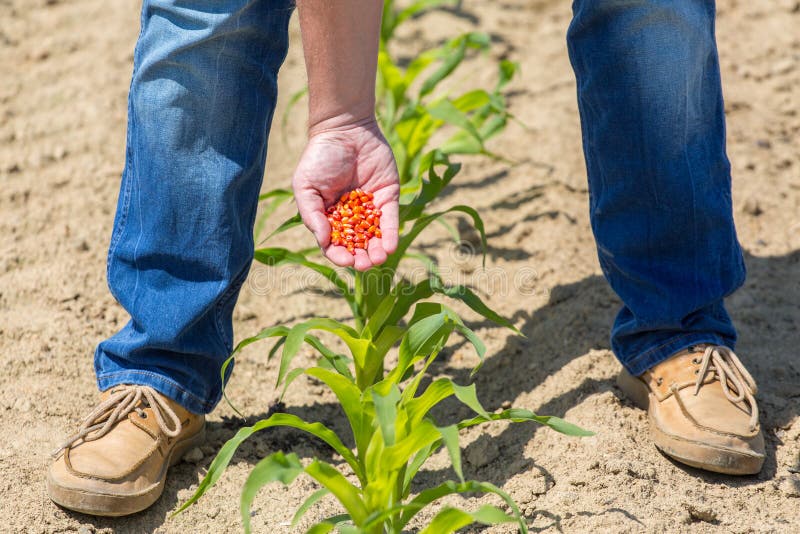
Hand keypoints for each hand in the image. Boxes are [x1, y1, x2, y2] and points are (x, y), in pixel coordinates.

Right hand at [292, 119, 399, 270]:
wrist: (344, 128)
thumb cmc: (319, 157)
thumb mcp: (306, 187)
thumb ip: (312, 215)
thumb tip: (325, 242)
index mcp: (329, 217)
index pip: (335, 244)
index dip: (340, 255)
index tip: (346, 261)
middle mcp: (351, 217)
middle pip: (357, 245)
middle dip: (362, 258)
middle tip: (365, 265)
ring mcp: (370, 208)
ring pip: (376, 236)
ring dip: (378, 251)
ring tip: (379, 259)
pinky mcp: (388, 197)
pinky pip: (390, 219)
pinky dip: (391, 234)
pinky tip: (390, 247)